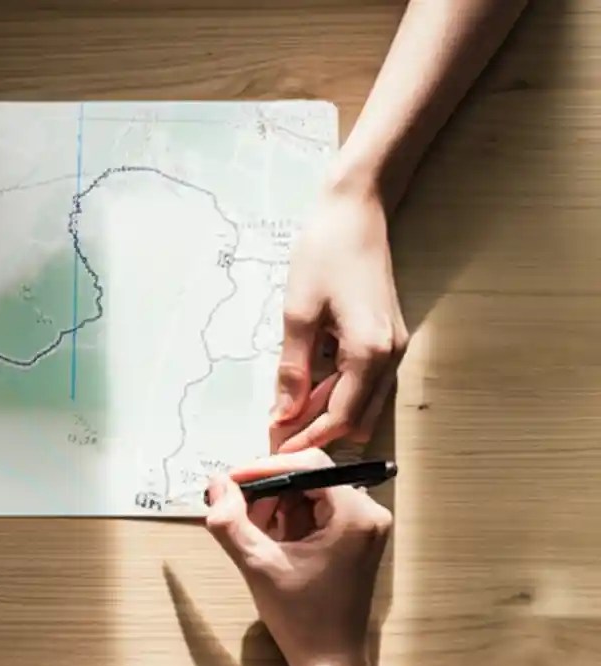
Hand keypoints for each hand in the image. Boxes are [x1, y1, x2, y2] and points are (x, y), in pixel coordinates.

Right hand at [203, 448, 392, 665]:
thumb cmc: (300, 617)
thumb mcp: (257, 564)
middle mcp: (368, 513)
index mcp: (355, 515)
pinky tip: (269, 538)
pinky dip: (288, 518)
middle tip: (236, 507)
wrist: (328, 660)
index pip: (308, 465)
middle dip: (268, 490)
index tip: (232, 481)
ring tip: (250, 529)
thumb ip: (230, 521)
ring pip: (309, 493)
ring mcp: (364, 526)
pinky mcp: (354, 538)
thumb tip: (215, 483)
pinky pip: (316, 511)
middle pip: (309, 477)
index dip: (265, 467)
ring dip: (275, 504)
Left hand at [270, 183, 408, 451]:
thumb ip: (293, 369)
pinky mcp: (387, 337)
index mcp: (370, 351)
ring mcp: (393, 347)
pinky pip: (365, 381)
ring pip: (363, 403)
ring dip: (327, 413)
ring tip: (284, 414)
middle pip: (357, 418)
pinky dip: (338, 392)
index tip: (278, 451)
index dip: (308, 440)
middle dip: (318, 433)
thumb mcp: (298, 313)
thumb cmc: (326, 252)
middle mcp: (391, 355)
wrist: (356, 211)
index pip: (341, 417)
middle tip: (276, 435)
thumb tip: (283, 413)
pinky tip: (307, 388)